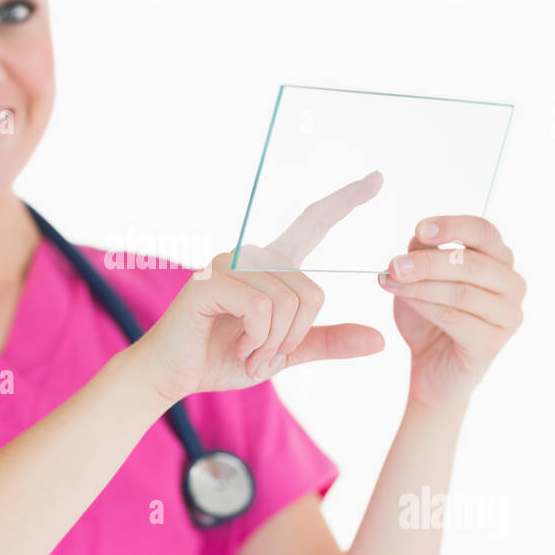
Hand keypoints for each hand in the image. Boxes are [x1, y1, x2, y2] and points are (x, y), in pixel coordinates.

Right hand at [136, 172, 387, 401]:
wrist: (174, 376)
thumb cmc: (222, 358)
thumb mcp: (284, 354)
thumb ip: (326, 341)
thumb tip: (380, 340)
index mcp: (271, 266)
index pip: (313, 223)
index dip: (346, 201)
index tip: (379, 177)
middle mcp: (251, 256)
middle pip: (311, 292)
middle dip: (294, 338)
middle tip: (264, 357)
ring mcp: (228, 265)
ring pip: (289, 303)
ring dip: (274, 345)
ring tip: (249, 354)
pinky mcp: (209, 282)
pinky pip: (262, 309)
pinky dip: (258, 341)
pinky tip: (239, 349)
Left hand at [378, 216, 525, 410]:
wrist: (429, 369)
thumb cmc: (427, 318)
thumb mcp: (419, 279)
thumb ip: (424, 255)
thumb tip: (420, 237)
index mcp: (499, 260)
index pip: (484, 232)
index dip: (452, 227)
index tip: (420, 229)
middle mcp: (512, 285)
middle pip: (473, 263)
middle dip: (429, 262)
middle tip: (394, 264)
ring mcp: (508, 316)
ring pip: (463, 292)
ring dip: (421, 285)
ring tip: (390, 281)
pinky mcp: (492, 344)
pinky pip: (456, 319)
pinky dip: (425, 306)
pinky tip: (403, 300)